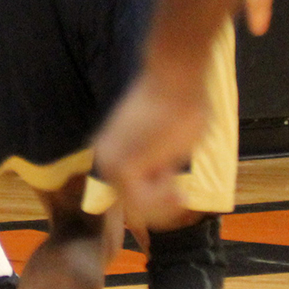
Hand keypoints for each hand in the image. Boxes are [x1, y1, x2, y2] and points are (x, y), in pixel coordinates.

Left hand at [93, 67, 208, 227]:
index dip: (157, 197)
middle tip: (180, 193)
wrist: (176, 79)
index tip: (176, 187)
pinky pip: (142, 205)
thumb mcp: (171, 138)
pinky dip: (163, 202)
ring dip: (163, 205)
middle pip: (132, 204)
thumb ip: (162, 160)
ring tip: (177, 187)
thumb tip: (164, 173)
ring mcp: (111, 163)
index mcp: (113, 149)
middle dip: (161, 204)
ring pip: (137, 209)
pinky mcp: (124, 167)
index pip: (129, 191)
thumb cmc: (182, 101)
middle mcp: (106, 157)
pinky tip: (174, 184)